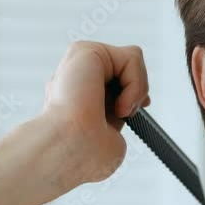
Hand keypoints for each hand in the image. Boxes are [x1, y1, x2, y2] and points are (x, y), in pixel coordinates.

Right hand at [42, 41, 151, 185]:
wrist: (68, 151)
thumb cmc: (82, 153)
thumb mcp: (111, 137)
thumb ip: (119, 115)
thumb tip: (131, 106)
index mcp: (79, 93)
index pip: (117, 79)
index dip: (133, 92)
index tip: (129, 113)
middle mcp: (77, 76)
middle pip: (126, 66)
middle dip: (136, 89)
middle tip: (123, 113)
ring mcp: (79, 62)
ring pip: (132, 59)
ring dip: (136, 88)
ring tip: (120, 110)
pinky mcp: (85, 50)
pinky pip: (132, 56)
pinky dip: (135, 83)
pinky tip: (119, 104)